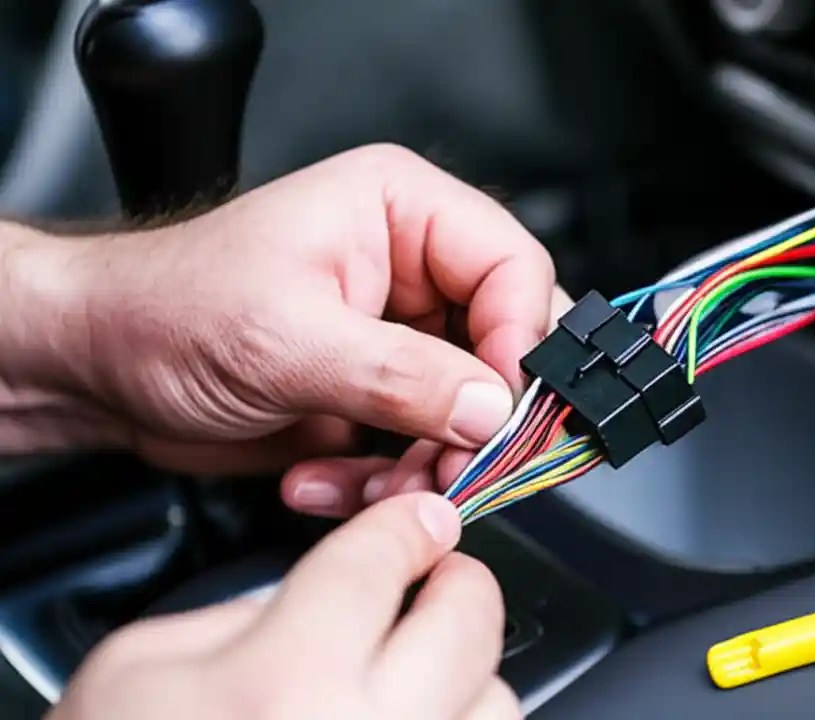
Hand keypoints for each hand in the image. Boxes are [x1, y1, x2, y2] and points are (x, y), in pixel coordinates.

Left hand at [0, 144, 568, 514]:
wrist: (99, 370)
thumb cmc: (165, 310)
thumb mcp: (287, 339)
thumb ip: (400, 376)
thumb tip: (491, 408)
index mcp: (402, 210)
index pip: (513, 268)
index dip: (520, 343)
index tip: (500, 410)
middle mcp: (413, 269)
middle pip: (506, 345)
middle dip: (481, 418)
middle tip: (460, 463)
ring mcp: (401, 337)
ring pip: (474, 410)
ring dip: (431, 462)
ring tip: (379, 482)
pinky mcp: (383, 396)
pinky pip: (428, 447)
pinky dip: (389, 480)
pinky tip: (330, 479)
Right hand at [49, 493, 517, 719]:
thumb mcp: (137, 670)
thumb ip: (241, 610)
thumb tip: (324, 589)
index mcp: (282, 681)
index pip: (379, 562)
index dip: (406, 526)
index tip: (419, 521)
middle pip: (469, 622)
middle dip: (458, 582)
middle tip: (432, 578)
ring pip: (496, 702)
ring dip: (468, 670)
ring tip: (423, 668)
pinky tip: (416, 716)